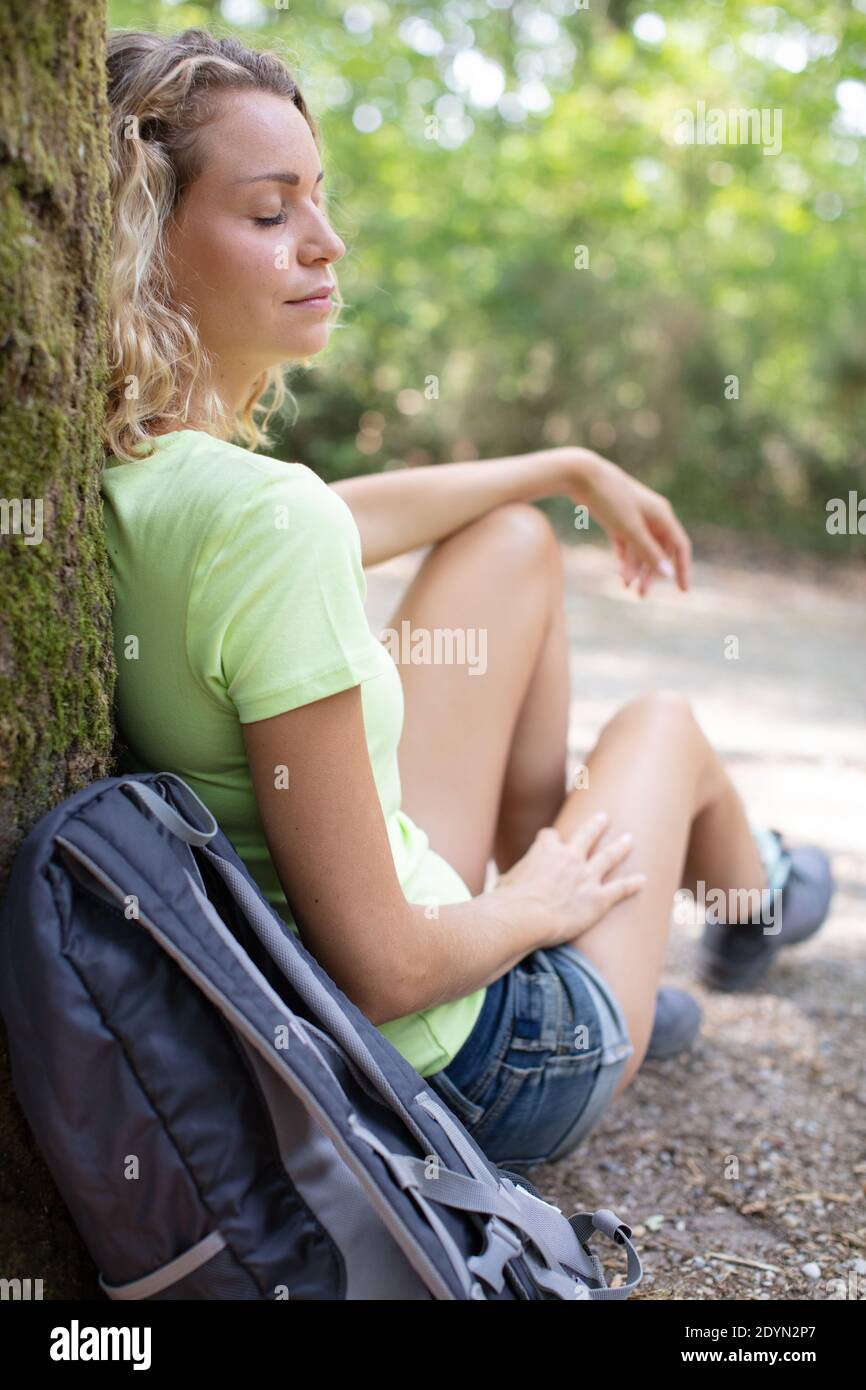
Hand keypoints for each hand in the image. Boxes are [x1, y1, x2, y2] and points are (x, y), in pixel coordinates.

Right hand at [491, 810, 645, 948]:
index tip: (549, 842)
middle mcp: (569, 857)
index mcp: (545, 849)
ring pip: (608, 856)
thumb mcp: (505, 881)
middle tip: (604, 817)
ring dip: (620, 847)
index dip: (549, 840)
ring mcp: (586, 876)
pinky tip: (642, 880)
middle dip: (596, 825)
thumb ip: (514, 879)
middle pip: (586, 834)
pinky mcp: (598, 899)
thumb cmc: (508, 901)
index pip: (549, 837)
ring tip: (629, 839)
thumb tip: (508, 887)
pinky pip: (620, 889)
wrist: (523, 916)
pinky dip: (632, 885)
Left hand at [565, 448, 692, 597]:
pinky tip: (620, 574)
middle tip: (641, 594)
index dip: (683, 568)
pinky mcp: (617, 519)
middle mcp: (651, 515)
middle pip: (658, 550)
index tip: (683, 590)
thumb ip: (648, 551)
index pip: (679, 546)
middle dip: (651, 573)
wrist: (581, 475)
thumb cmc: (609, 499)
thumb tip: (668, 573)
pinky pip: (626, 544)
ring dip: (635, 569)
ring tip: (626, 587)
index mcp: (662, 515)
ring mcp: (634, 517)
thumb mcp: (630, 528)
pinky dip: (623, 559)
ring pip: (640, 549)